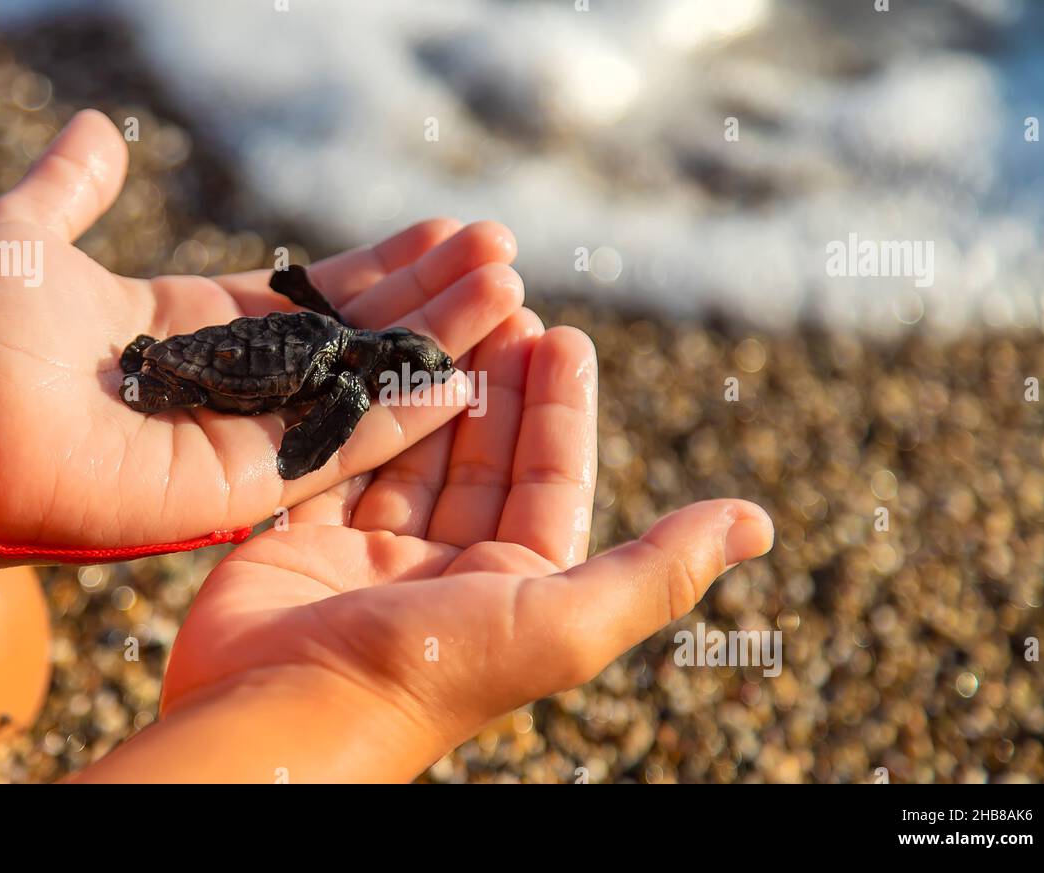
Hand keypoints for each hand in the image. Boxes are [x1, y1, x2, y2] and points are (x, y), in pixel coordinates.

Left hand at [0, 110, 522, 548]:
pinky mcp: (247, 485)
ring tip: (508, 296)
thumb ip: (74, 184)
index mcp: (199, 328)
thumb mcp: (27, 233)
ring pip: (363, 384)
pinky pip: (340, 446)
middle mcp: (235, 384)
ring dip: (437, 342)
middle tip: (502, 255)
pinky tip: (469, 377)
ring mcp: (246, 437)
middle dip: (431, 295)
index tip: (447, 229)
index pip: (315, 294)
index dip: (383, 264)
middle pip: (356, 335)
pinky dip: (405, 414)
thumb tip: (101, 126)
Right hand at [100, 312, 772, 782]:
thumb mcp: (565, 621)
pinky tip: (372, 360)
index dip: (561, 409)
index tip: (564, 334)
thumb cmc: (434, 670)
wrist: (284, 713)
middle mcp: (450, 573)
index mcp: (517, 591)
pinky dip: (362, 413)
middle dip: (499, 382)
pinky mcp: (307, 542)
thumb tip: (758, 522)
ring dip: (435, 386)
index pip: (551, 481)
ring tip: (450, 315)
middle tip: (507, 302)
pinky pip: (345, 462)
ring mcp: (374, 557)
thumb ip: (656, 569)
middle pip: (483, 460)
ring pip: (416, 452)